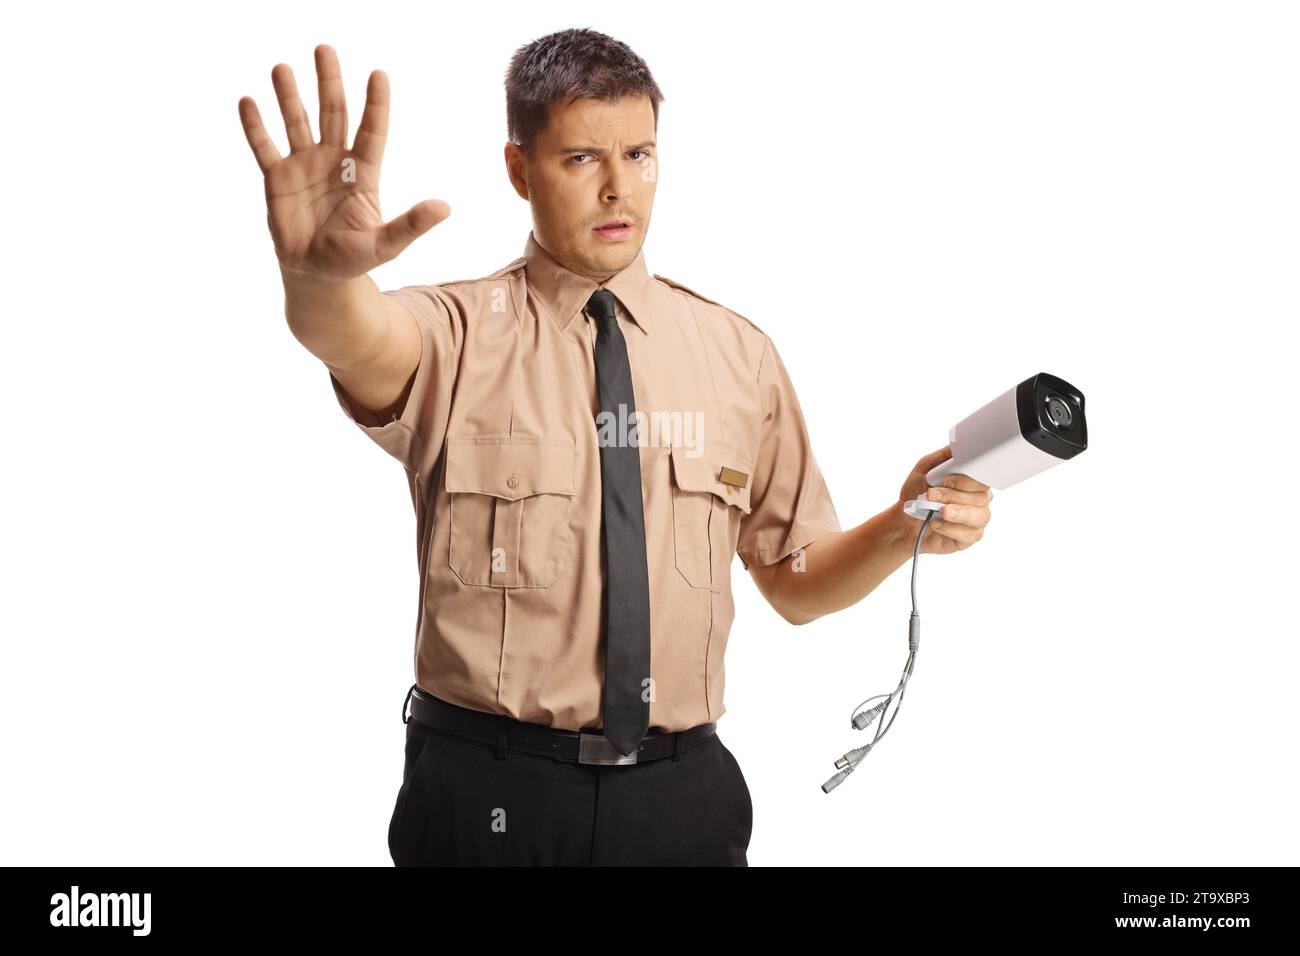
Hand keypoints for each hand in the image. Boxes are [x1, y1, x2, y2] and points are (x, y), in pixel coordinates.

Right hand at [237, 44, 449, 281]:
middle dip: (329, 82)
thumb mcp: (386, 245)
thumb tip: (445, 208)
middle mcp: (334, 161)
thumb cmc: (353, 258)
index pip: (371, 131)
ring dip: (289, 96)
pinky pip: (265, 147)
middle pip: (332, 114)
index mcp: (363, 173)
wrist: (316, 273)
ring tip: (282, 68)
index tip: (379, 74)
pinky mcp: (277, 178)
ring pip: (297, 122)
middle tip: (324, 49)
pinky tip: (248, 102)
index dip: (375, 104)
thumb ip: (411, 225)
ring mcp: (304, 166)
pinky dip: (255, 126)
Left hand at [895, 445, 992, 554]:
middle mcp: (978, 499)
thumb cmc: (916, 493)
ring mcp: (976, 519)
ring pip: (980, 516)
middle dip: (954, 496)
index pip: (982, 478)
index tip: (947, 481)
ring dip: (957, 513)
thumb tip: (957, 446)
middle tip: (931, 496)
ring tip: (938, 512)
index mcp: (971, 481)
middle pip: (981, 497)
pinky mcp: (970, 537)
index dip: (966, 480)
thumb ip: (942, 457)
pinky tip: (936, 525)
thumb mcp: (924, 469)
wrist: (904, 520)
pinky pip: (971, 534)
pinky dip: (952, 529)